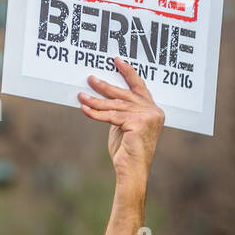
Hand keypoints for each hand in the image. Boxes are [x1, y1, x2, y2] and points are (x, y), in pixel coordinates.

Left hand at [78, 58, 164, 192]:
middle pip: (125, 94)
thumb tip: (105, 100)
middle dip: (105, 86)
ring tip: (81, 95)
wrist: (131, 173)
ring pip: (116, 105)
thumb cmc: (126, 153)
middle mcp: (154, 111)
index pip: (139, 87)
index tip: (116, 61)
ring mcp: (148, 117)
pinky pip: (112, 116)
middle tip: (90, 78)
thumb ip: (121, 113)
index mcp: (153, 111)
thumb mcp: (124, 127)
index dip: (128, 73)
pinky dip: (96, 113)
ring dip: (96, 100)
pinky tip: (84, 109)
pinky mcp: (138, 124)